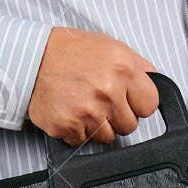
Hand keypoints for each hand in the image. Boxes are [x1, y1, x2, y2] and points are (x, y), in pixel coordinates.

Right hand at [25, 28, 160, 145]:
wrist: (32, 58)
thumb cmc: (71, 51)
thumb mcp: (111, 46)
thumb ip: (138, 66)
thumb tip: (156, 81)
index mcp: (123, 70)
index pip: (150, 105)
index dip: (138, 103)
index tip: (128, 100)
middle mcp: (107, 92)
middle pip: (130, 126)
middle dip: (118, 116)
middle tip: (101, 100)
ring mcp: (86, 112)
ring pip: (108, 137)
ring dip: (98, 126)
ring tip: (85, 104)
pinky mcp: (66, 126)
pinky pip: (82, 141)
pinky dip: (77, 130)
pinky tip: (71, 111)